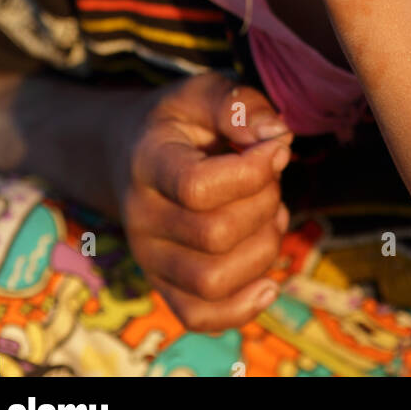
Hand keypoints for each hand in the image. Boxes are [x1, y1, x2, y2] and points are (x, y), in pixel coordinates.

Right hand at [106, 73, 293, 332]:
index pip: (198, 186)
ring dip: (263, 249)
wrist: (132, 155)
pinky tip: (268, 279)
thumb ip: (239, 106)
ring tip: (270, 215)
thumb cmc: (181, 122)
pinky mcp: (163, 285)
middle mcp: (141, 218)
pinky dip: (244, 306)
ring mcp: (149, 258)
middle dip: (264, 204)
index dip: (253, 171)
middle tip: (271, 178)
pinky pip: (202, 316)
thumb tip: (277, 136)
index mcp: (148, 163)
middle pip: (216, 235)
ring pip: (215, 280)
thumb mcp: (205, 92)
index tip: (278, 148)